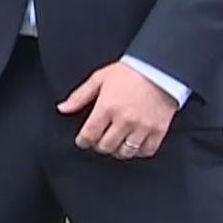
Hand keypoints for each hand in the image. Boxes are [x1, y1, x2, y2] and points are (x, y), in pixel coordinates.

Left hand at [58, 61, 179, 159]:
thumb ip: (79, 96)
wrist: (159, 70)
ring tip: (114, 143)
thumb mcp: (99, 79)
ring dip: (116, 151)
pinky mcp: (158, 131)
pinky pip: (146, 151)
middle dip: (98, 145)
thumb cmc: (129, 73)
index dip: (82, 141)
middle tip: (98, 140)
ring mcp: (142, 127)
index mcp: (107, 107)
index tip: (82, 141)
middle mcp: (124, 120)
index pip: (89, 134)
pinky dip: (138, 152)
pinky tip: (133, 144)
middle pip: (106, 146)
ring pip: (125, 152)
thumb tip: (62, 108)